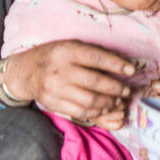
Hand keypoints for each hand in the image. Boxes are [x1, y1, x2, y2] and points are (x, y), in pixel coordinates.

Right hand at [2, 41, 135, 123]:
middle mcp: (59, 70)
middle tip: (126, 91)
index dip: (116, 65)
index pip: (95, 58)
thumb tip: (123, 65)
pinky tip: (103, 108)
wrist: (27, 72)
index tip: (131, 71)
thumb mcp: (71, 46)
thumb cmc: (56, 56)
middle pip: (95, 82)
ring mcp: (54, 88)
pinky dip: (95, 112)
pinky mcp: (52, 103)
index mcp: (66, 51)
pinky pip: (79, 112)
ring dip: (108, 103)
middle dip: (116, 89)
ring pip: (89, 100)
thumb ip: (94, 53)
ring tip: (116, 101)